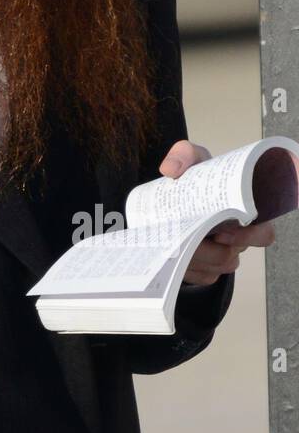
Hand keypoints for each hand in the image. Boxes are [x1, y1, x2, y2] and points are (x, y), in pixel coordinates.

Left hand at [158, 140, 275, 285]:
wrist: (174, 197)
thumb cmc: (194, 178)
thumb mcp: (191, 159)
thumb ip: (183, 155)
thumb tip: (170, 170)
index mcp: (245, 214)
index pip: (263, 234)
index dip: (247, 237)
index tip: (222, 233)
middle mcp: (239, 237)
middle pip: (231, 257)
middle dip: (210, 251)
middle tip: (189, 239)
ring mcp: (224, 255)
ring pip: (215, 269)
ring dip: (196, 259)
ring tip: (177, 243)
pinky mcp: (207, 269)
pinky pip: (203, 277)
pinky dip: (189, 268)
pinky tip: (175, 254)